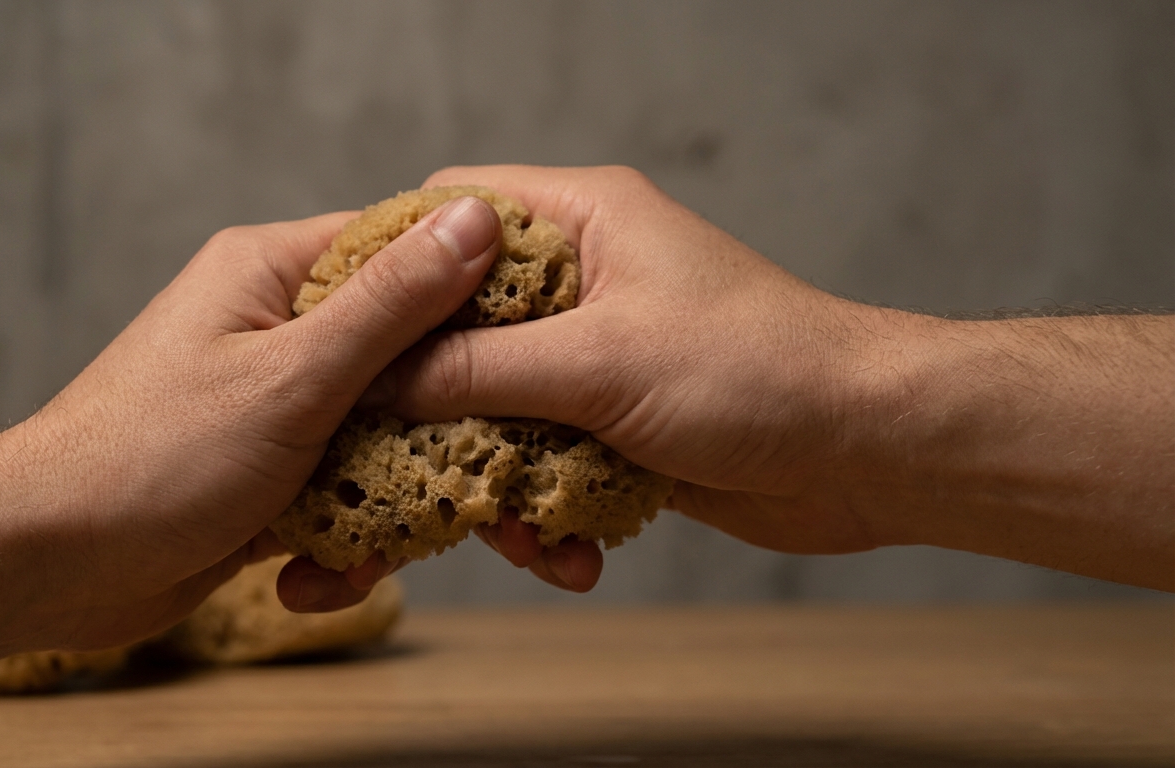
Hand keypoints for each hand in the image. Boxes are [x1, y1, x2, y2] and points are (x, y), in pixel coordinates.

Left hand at [0, 196, 507, 739]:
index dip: (477, 291)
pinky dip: (347, 534)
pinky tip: (317, 575)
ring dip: (395, 494)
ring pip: (385, 433)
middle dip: (446, 419)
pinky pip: (346, 489)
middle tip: (494, 469)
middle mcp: (277, 328)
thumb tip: (475, 219)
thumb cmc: (153, 457)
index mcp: (274, 273)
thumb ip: (391, 304)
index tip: (537, 336)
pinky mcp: (273, 471)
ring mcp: (276, 403)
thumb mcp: (293, 376)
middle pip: (406, 353)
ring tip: (382, 545)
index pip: (404, 249)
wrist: (48, 564)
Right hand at [381, 165, 1174, 589]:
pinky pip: (546, 461)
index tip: (340, 329)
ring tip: (507, 533)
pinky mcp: (618, 422)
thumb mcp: (599, 361)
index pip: (456, 213)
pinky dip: (546, 509)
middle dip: (431, 400)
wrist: (867, 450)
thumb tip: (379, 378)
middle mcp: (584, 281)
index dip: (391, 264)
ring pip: (498, 407)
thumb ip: (479, 368)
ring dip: (492, 476)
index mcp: (582, 221)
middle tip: (389, 455)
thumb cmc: (757, 370)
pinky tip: (567, 551)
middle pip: (463, 324)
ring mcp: (600, 356)